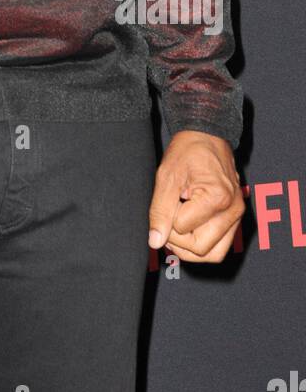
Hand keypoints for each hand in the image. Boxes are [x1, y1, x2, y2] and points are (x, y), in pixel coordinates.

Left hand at [147, 131, 244, 262]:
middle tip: (167, 220)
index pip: (183, 229)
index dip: (167, 220)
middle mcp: (232, 210)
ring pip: (214, 254)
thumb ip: (160, 210)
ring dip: (191, 249)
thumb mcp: (167, 177)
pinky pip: (220, 246)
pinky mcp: (235, 219)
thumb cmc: (188, 151)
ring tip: (176, 229)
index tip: (167, 203)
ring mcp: (237, 216)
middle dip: (178, 241)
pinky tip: (188, 230)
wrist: (207, 137)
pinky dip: (203, 245)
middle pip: (201, 250)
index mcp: (217, 197)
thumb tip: (155, 241)